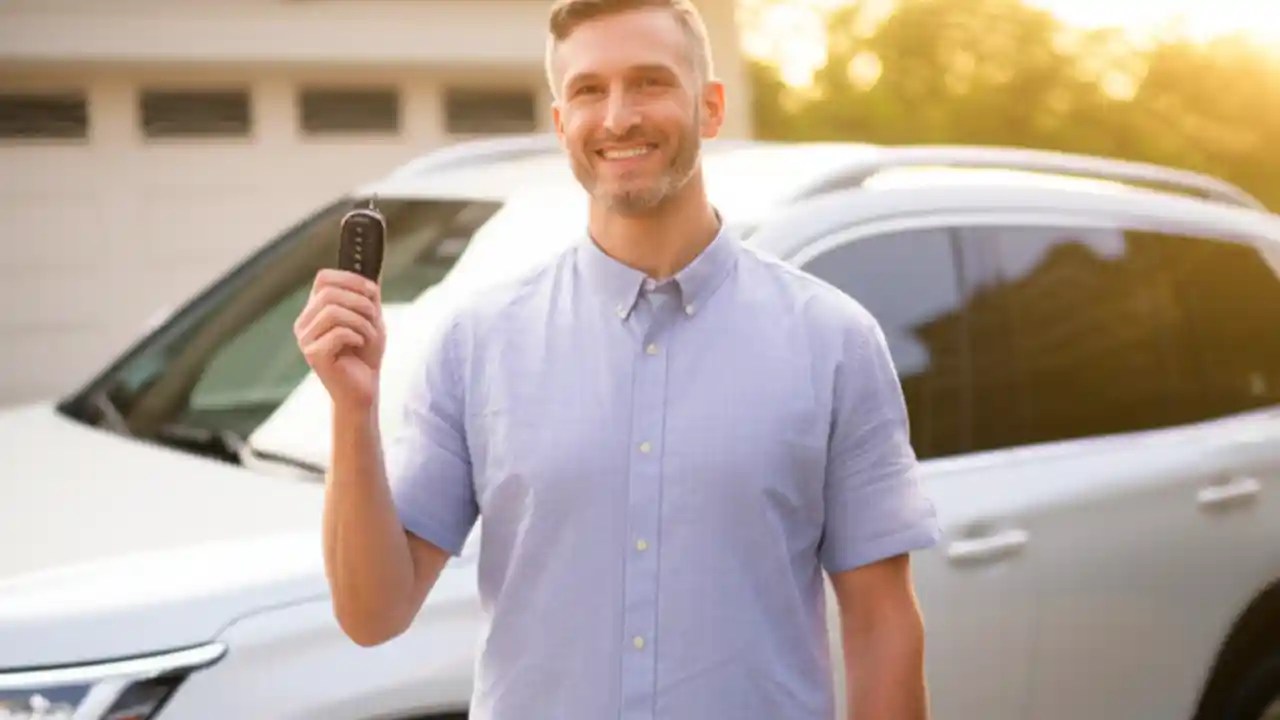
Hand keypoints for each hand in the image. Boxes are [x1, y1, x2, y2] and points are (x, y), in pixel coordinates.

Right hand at [294, 269, 385, 412]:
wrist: (364, 388)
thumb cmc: (365, 355)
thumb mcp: (371, 318)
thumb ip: (368, 294)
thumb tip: (373, 267)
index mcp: (314, 310)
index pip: (323, 278)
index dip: (350, 279)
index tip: (372, 292)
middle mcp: (304, 322)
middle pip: (330, 293)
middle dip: (361, 303)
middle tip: (374, 319)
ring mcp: (306, 339)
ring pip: (333, 311)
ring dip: (361, 322)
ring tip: (368, 335)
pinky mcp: (313, 354)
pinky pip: (338, 332)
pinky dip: (357, 335)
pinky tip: (359, 345)